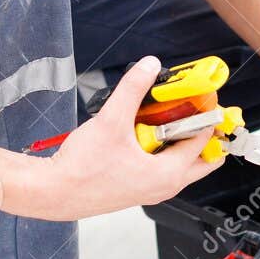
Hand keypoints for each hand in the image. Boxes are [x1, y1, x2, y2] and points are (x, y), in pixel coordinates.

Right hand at [36, 56, 223, 218]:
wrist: (54, 193)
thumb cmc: (82, 168)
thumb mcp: (111, 121)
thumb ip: (133, 89)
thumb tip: (150, 65)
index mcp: (168, 174)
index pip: (203, 140)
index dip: (206, 114)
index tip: (202, 94)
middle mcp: (165, 186)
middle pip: (201, 160)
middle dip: (201, 132)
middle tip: (194, 108)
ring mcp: (151, 191)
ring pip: (180, 164)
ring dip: (179, 140)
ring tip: (166, 114)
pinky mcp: (137, 189)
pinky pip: (162, 168)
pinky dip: (162, 150)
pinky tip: (143, 131)